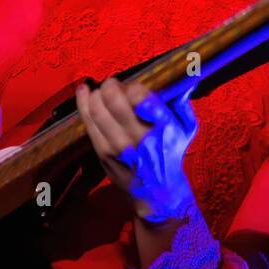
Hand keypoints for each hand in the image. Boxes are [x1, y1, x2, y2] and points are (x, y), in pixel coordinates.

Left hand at [75, 77, 198, 221]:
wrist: (157, 191)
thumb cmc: (171, 152)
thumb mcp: (186, 128)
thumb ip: (181, 102)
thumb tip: (183, 77)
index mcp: (163, 126)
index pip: (139, 96)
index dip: (132, 86)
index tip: (133, 87)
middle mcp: (140, 135)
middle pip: (112, 99)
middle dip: (110, 85)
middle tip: (113, 84)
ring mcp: (118, 145)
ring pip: (96, 108)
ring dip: (96, 94)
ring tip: (102, 93)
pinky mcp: (103, 152)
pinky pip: (87, 122)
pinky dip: (83, 103)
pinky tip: (84, 92)